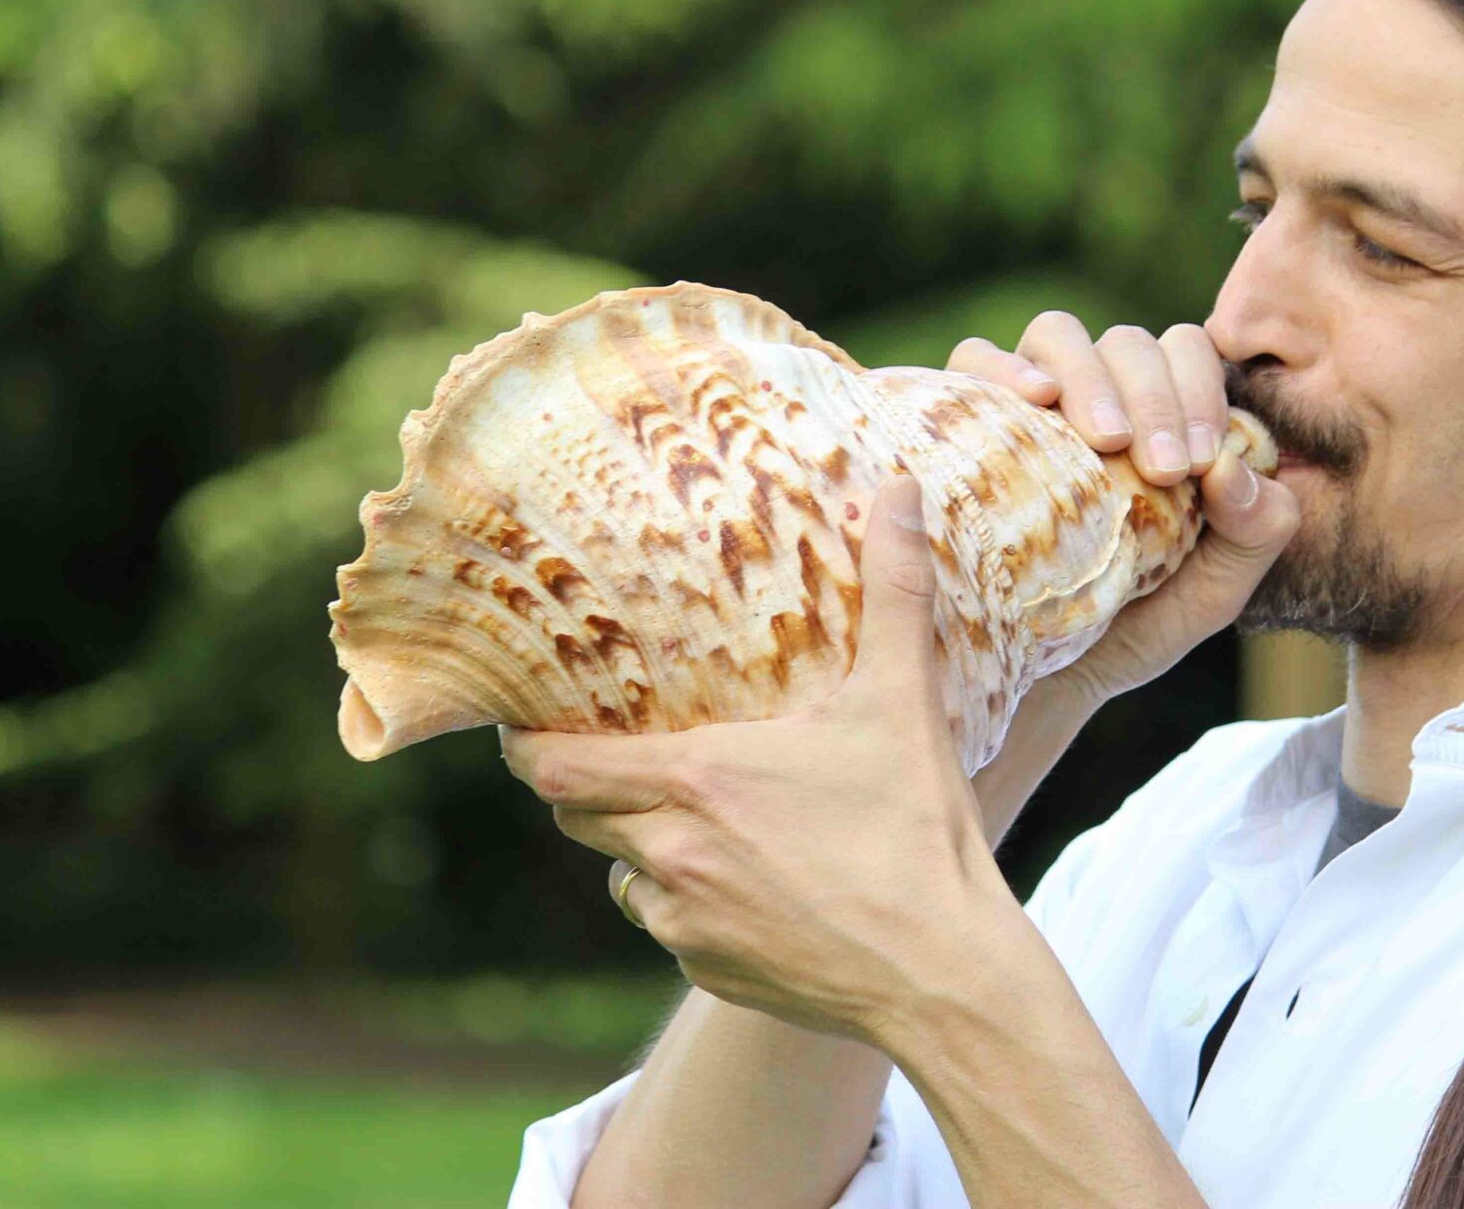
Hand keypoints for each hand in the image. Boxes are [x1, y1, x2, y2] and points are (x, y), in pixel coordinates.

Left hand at [500, 476, 1016, 1046]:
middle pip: (574, 813)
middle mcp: (668, 853)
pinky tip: (742, 883)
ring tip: (689, 816)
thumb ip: (894, 590)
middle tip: (610, 748)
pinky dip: (684, 902)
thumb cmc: (916, 833)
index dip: (524, 744)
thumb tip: (899, 488)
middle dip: (582, 782)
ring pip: (620, 873)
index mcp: (695, 780)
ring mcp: (683, 921)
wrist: (943, 974)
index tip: (521, 722)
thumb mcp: (902, 701)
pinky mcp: (709, 971)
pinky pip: (667, 927)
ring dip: (636, 844)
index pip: (554, 764)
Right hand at [949, 313, 1298, 704]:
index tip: (1199, 461)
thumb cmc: (1124, 632)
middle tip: (1162, 467)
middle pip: (1127, 342)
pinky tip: (1034, 400)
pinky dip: (1003, 364)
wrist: (1033, 687)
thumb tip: (1234, 465)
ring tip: (1105, 439)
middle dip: (1155, 394)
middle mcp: (1094, 399)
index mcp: (1158, 420)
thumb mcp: (1208, 596)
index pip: (1185, 353)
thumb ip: (1255, 533)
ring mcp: (1025, 406)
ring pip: (1056, 334)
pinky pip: (972, 359)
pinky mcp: (963, 420)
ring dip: (1091, 374)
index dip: (1200, 389)